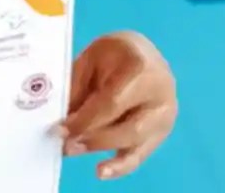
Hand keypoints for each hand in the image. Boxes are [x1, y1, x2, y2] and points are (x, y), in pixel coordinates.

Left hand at [58, 31, 176, 179]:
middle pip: (127, 128)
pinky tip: (101, 171)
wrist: (143, 52)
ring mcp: (165, 115)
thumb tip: (60, 117)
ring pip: (134, 143)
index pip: (112, 102)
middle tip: (64, 143)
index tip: (60, 129)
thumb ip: (77, 85)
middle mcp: (161, 94)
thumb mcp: (91, 58)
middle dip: (92, 138)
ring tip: (72, 150)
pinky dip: (120, 165)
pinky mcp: (161, 131)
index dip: (85, 119)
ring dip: (100, 150)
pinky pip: (140, 153)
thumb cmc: (114, 53)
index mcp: (141, 68)